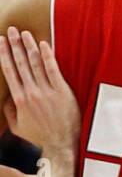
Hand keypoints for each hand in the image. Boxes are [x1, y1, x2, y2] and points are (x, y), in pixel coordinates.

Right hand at [0, 29, 79, 152]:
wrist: (59, 146)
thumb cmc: (39, 137)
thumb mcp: (17, 127)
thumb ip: (9, 110)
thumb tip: (6, 96)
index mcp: (19, 100)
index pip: (9, 72)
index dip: (4, 55)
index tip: (0, 41)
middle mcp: (31, 93)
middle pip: (21, 64)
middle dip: (14, 46)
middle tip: (11, 30)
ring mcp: (46, 91)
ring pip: (36, 64)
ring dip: (29, 47)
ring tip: (24, 33)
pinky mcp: (61, 91)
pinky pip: (53, 70)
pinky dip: (48, 56)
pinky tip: (44, 44)